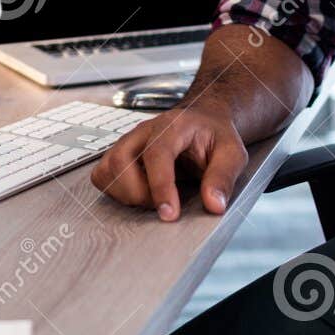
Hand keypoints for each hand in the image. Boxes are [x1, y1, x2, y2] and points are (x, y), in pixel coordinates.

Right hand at [90, 102, 247, 221]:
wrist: (204, 120)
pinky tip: (140, 193)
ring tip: (153, 199)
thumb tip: (214, 205)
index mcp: (173, 125)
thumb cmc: (215, 135)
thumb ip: (223, 177)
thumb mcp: (232, 153)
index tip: (169, 214)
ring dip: (127, 194)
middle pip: (120, 160)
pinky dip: (116, 191)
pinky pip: (102, 175)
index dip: (160, 186)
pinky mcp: (120, 153)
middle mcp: (144, 131)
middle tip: (165, 205)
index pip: (156, 153)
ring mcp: (129, 141)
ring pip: (107, 169)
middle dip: (139, 193)